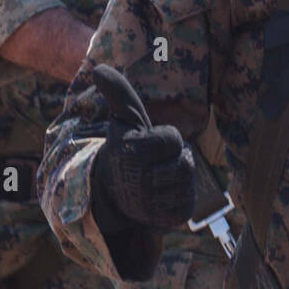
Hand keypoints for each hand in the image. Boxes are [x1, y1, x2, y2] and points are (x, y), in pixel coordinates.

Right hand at [89, 64, 195, 232]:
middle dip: (174, 159)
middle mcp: (140, 181)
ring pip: (188, 182)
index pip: (173, 139)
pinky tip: (162, 198)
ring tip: (156, 180)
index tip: (147, 146)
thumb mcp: (123, 122)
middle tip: (153, 164)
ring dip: (178, 179)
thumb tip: (99, 68)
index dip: (166, 140)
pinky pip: (188, 204)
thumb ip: (119, 94)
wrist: (114, 195)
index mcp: (132, 152)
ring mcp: (152, 204)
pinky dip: (180, 199)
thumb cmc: (125, 150)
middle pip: (185, 162)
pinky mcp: (166, 220)